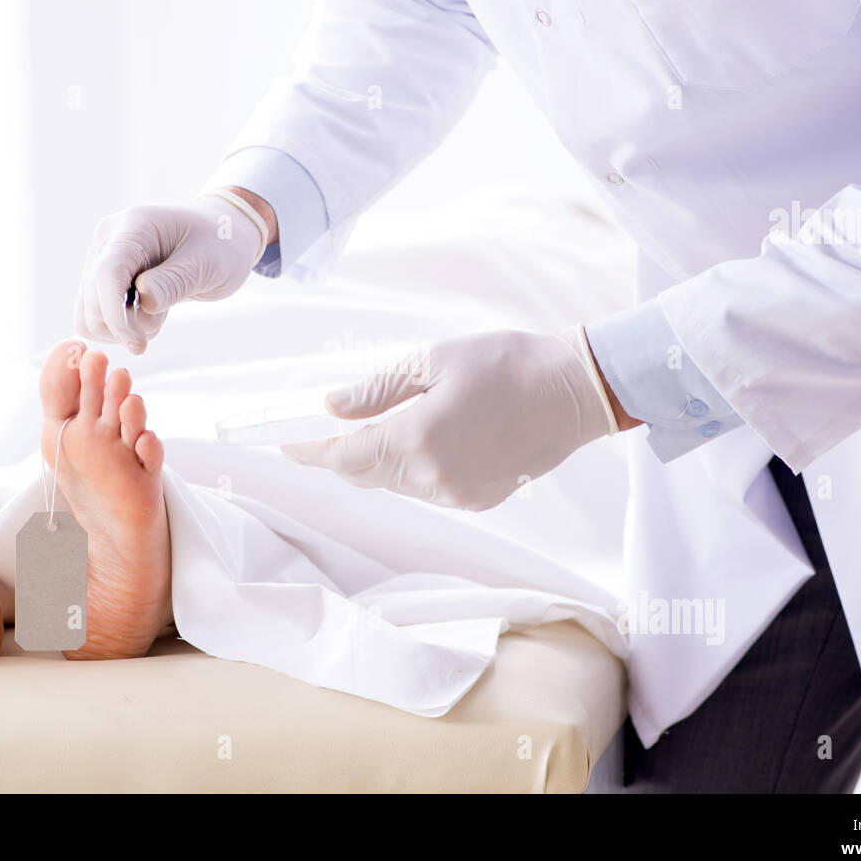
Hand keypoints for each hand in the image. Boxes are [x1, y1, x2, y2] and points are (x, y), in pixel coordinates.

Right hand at [73, 189, 270, 353]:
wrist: (218, 237)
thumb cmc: (218, 244)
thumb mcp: (208, 263)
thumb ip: (174, 282)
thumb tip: (144, 300)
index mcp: (133, 227)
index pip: (108, 274)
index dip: (116, 315)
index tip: (139, 346)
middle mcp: (107, 241)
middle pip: (93, 300)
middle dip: (126, 324)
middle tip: (163, 316)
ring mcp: (101, 260)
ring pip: (88, 314)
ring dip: (122, 328)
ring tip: (157, 312)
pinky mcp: (102, 280)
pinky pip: (95, 316)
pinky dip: (119, 327)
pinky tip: (148, 313)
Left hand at [282, 328, 617, 510]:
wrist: (574, 392)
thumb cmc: (507, 363)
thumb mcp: (434, 361)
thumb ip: (378, 390)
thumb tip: (331, 407)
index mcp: (417, 438)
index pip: (343, 455)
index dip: (310, 450)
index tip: (286, 442)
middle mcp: (432, 476)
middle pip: (364, 475)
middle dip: (339, 455)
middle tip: (321, 432)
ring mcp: (456, 494)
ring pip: (394, 484)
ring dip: (377, 461)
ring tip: (375, 428)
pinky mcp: (476, 500)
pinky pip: (425, 489)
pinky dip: (411, 469)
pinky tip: (421, 440)